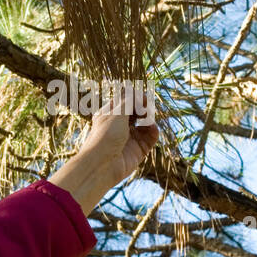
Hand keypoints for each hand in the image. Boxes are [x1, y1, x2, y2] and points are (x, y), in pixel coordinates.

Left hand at [48, 83, 158, 213]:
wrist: (102, 165)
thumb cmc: (105, 136)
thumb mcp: (116, 113)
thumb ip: (129, 101)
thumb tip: (137, 91)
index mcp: (110, 115)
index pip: (125, 101)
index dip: (134, 97)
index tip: (142, 95)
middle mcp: (120, 125)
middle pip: (137, 111)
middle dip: (143, 107)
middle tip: (146, 106)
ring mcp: (130, 137)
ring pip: (145, 123)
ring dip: (149, 118)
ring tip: (148, 118)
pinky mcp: (139, 149)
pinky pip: (150, 137)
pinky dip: (154, 131)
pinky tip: (153, 128)